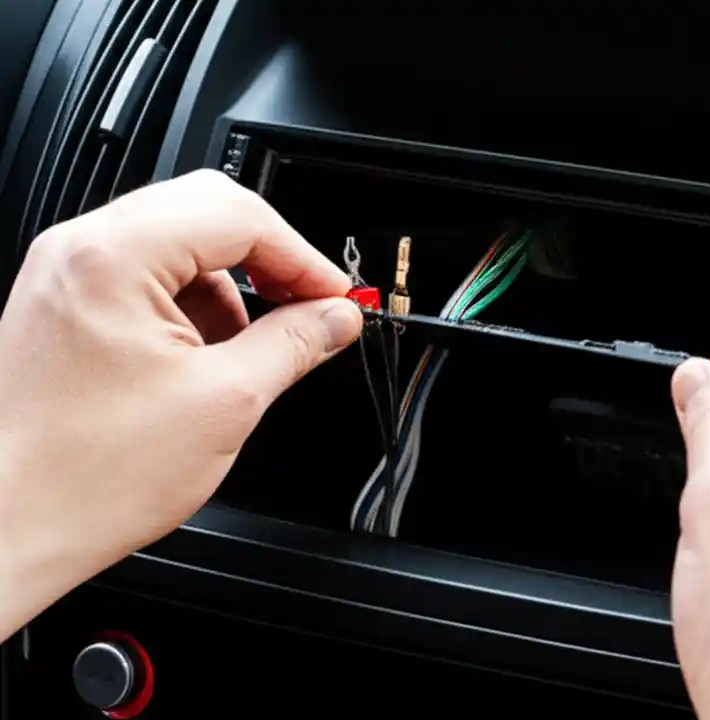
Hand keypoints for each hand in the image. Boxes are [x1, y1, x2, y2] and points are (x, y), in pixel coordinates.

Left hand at [0, 170, 361, 639]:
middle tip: (311, 308)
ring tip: (251, 348)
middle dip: (269, 259)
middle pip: (205, 210)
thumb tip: (336, 318)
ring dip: (229, 284)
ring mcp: (64, 278)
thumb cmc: (89, 476)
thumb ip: (294, 344)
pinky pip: (143, 276)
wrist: (12, 527)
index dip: (303, 258)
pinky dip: (190, 304)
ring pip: (176, 241)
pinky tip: (207, 358)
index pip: (238, 216)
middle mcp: (79, 252)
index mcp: (114, 258)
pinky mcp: (62, 309)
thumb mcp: (226, 401)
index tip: (337, 300)